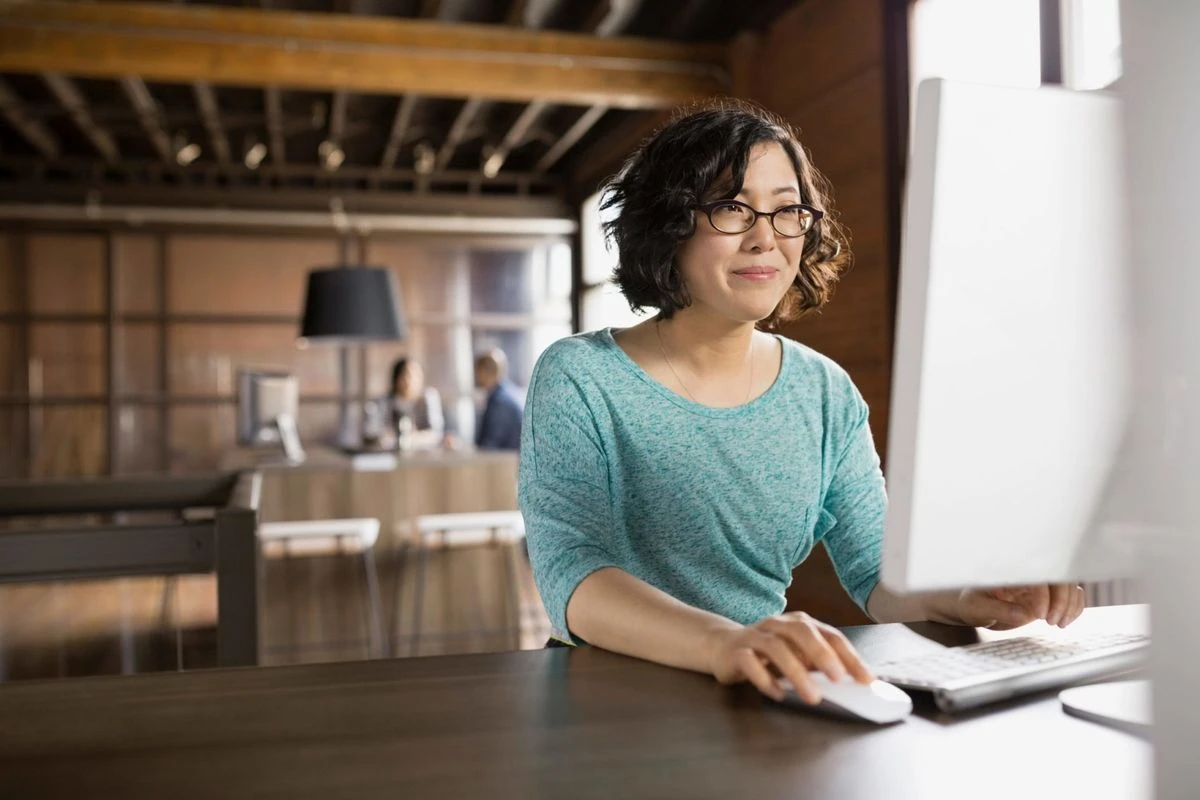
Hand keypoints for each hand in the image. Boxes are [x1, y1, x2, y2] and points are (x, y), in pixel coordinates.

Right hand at [705, 612, 873, 704]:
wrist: (722, 646)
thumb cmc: (767, 654)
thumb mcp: (797, 657)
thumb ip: (819, 666)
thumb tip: (851, 683)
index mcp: (799, 623)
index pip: (829, 635)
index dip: (849, 656)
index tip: (866, 679)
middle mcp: (777, 624)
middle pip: (801, 632)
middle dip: (822, 654)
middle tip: (838, 679)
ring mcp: (754, 636)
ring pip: (775, 647)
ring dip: (796, 672)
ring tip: (811, 696)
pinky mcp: (735, 652)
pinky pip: (749, 662)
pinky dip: (765, 679)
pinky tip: (778, 694)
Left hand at [925, 584, 1086, 629]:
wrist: (968, 607)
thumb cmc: (968, 604)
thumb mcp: (975, 608)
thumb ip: (997, 610)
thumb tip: (1024, 614)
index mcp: (1011, 571)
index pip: (1038, 577)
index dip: (1044, 595)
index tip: (1038, 616)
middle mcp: (1028, 574)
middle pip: (1059, 578)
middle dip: (1063, 601)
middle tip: (1054, 623)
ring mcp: (1039, 585)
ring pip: (1068, 586)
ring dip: (1071, 605)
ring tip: (1059, 625)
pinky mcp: (1046, 597)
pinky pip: (1069, 596)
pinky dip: (1073, 608)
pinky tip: (1065, 621)